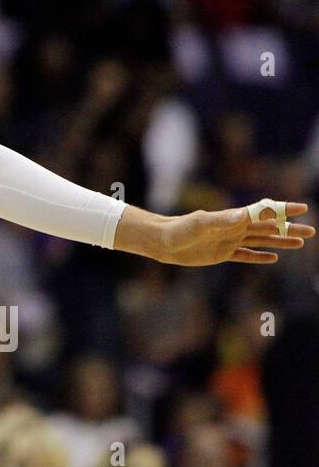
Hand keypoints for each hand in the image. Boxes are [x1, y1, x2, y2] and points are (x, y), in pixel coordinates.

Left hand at [155, 201, 312, 265]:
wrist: (163, 242)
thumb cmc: (179, 229)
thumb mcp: (200, 224)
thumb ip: (222, 220)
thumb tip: (245, 216)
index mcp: (233, 218)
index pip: (264, 212)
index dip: (283, 210)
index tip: (303, 209)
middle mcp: (234, 228)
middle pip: (268, 228)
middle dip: (289, 229)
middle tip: (311, 231)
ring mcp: (229, 241)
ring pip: (261, 241)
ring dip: (280, 242)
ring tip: (300, 243)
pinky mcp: (222, 254)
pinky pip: (245, 255)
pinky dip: (260, 257)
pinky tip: (274, 258)